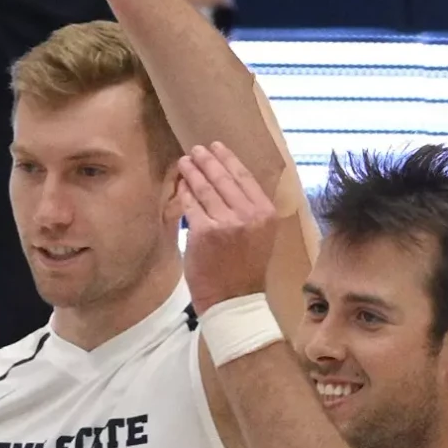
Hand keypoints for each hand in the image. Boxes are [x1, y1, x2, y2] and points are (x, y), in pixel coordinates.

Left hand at [178, 141, 277, 311]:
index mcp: (266, 213)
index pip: (244, 177)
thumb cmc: (245, 270)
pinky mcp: (204, 232)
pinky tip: (181, 184)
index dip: (228, 159)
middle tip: (196, 149)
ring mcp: (226, 222)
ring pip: (205, 188)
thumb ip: (249, 210)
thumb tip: (226, 182)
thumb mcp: (260, 235)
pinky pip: (191, 205)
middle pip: (223, 178)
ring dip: (193, 171)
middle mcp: (249, 214)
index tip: (217, 147)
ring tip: (185, 161)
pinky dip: (185, 193)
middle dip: (207, 160)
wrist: (235, 300)